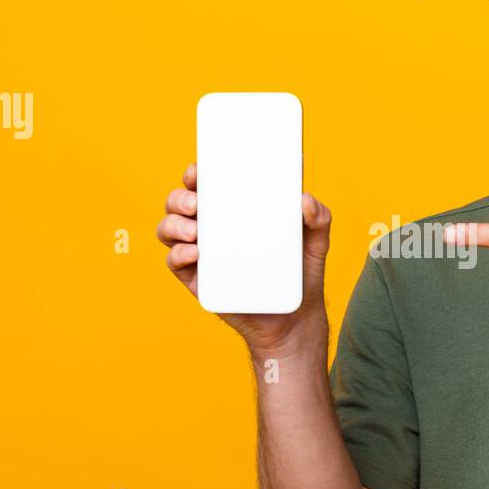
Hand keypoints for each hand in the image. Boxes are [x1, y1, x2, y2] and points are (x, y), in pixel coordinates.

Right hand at [158, 162, 332, 356]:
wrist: (292, 319)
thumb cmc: (300, 275)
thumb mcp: (315, 243)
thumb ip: (319, 218)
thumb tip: (306, 199)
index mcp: (235, 210)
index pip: (209, 184)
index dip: (197, 173)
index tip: (199, 169)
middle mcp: (213, 228)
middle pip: (181, 202)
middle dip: (181, 197)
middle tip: (197, 203)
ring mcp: (201, 253)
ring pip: (170, 228)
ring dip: (174, 223)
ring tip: (195, 231)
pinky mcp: (196, 278)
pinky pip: (174, 261)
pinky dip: (177, 253)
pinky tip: (195, 252)